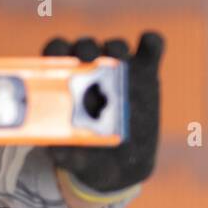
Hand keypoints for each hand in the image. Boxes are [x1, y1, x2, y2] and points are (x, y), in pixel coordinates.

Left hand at [42, 31, 163, 195]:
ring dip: (115, 47)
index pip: (56, 53)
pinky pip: (151, 48)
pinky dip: (151, 42)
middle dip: (86, 47)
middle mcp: (91, 69)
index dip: (56, 48)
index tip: (58, 54)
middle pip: (85, 46)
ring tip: (117, 57)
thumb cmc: (86, 154)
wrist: (121, 165)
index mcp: (65, 82)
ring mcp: (120, 69)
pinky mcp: (146, 72)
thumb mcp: (74, 158)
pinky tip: (148, 43)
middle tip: (88, 56)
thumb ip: (66, 154)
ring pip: (115, 46)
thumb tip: (57, 151)